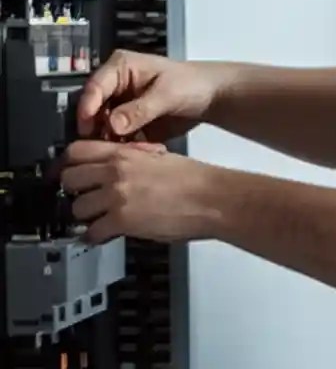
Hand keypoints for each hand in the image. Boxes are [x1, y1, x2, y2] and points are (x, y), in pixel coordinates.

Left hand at [59, 140, 221, 243]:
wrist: (213, 198)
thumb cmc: (196, 180)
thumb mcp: (160, 158)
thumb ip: (134, 159)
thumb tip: (120, 166)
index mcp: (125, 154)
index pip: (76, 150)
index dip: (69, 163)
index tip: (71, 171)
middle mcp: (116, 173)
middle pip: (69, 179)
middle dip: (74, 191)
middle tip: (84, 197)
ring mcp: (116, 197)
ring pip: (76, 208)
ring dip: (86, 216)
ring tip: (98, 219)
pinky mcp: (122, 221)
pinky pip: (92, 232)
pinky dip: (95, 237)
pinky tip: (105, 236)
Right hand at [77, 50, 222, 142]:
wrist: (212, 97)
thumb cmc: (192, 84)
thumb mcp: (168, 94)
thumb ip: (140, 109)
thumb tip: (113, 125)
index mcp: (120, 68)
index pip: (94, 87)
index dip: (87, 108)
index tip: (86, 129)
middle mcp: (114, 86)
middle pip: (92, 109)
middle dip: (95, 129)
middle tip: (99, 149)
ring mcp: (119, 106)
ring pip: (101, 126)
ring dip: (107, 141)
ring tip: (119, 155)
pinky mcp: (127, 124)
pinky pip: (115, 138)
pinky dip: (120, 147)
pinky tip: (130, 156)